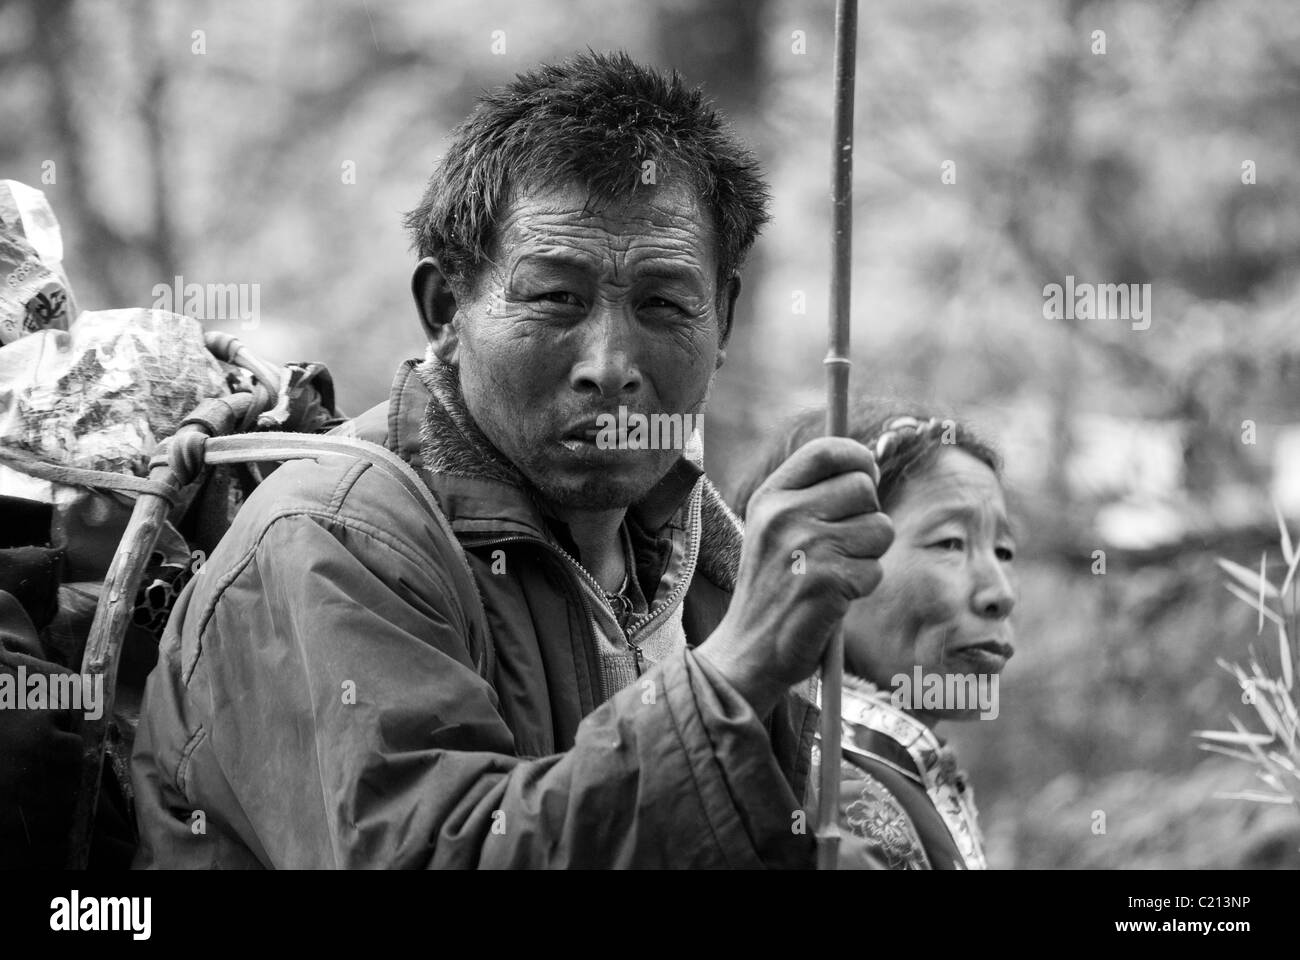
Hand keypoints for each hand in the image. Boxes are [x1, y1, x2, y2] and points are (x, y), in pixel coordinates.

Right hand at [697, 437, 892, 715]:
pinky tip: (833, 598)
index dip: (858, 458)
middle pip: (864, 488)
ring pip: (880, 528)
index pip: (827, 451)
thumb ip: (810, 496)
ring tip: (834, 573)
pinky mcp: (829, 580)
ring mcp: (806, 546)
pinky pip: (876, 569)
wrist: (749, 651)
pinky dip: (862, 587)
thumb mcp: (773, 530)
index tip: (868, 475)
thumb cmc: (772, 588)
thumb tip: (868, 467)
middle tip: (844, 544)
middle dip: (867, 516)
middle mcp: (785, 515)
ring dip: (868, 555)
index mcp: (769, 497)